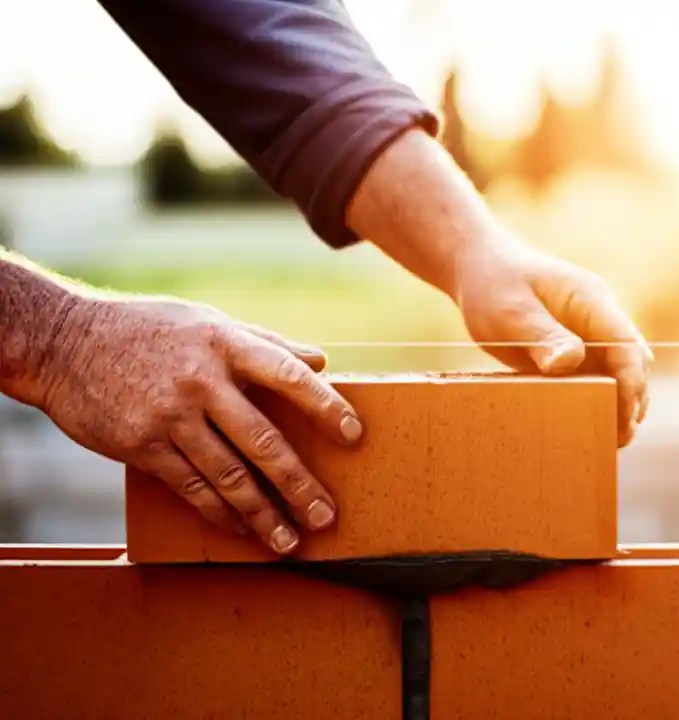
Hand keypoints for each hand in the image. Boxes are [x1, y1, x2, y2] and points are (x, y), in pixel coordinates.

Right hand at [36, 296, 361, 554]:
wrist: (63, 342)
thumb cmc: (148, 329)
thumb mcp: (208, 322)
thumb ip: (267, 343)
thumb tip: (322, 360)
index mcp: (225, 344)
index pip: (288, 375)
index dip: (325, 405)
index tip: (355, 434)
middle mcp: (201, 381)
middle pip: (262, 440)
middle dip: (299, 484)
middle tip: (326, 516)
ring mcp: (170, 417)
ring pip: (228, 476)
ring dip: (263, 513)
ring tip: (290, 540)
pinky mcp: (142, 446)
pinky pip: (191, 487)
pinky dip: (220, 513)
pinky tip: (242, 530)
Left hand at [348, 129, 652, 445]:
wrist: (479, 270)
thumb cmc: (493, 285)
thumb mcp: (510, 311)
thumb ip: (541, 335)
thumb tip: (571, 363)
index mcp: (591, 300)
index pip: (626, 344)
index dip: (631, 380)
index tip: (624, 413)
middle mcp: (600, 318)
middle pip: (634, 361)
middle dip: (633, 398)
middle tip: (619, 437)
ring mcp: (592, 334)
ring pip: (623, 372)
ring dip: (623, 402)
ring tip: (613, 439)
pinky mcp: (578, 350)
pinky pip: (600, 377)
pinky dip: (602, 400)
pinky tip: (591, 424)